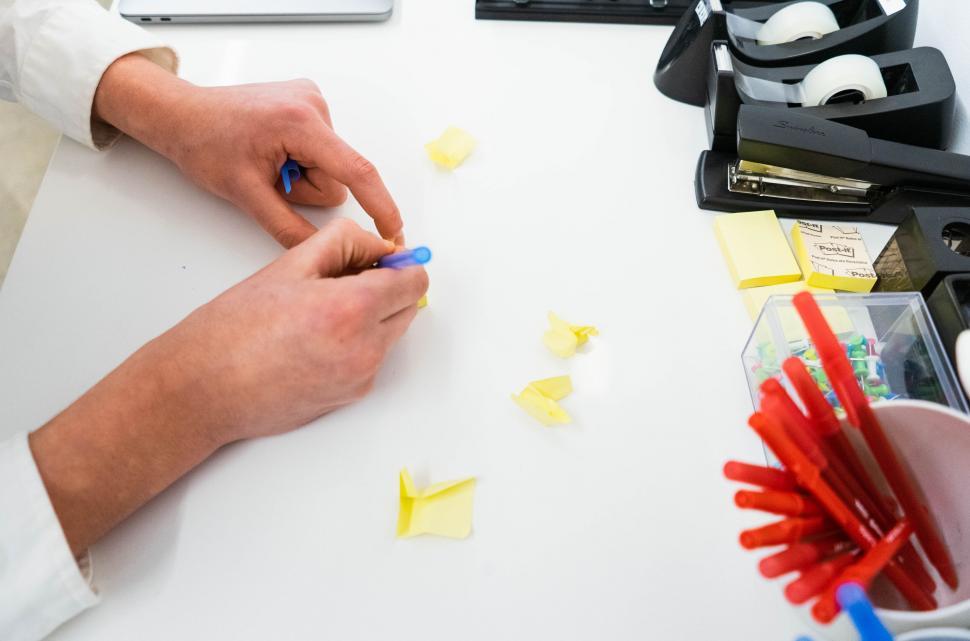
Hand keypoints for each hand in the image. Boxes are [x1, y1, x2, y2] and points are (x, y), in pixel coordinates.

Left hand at [93, 54, 404, 247]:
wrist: (182, 114)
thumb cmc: (205, 145)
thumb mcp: (246, 195)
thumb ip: (288, 227)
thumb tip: (325, 249)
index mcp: (300, 122)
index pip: (357, 172)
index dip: (381, 206)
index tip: (394, 232)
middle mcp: (313, 104)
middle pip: (338, 174)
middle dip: (308, 189)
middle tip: (270, 180)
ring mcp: (312, 99)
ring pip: (330, 165)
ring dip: (302, 175)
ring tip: (267, 163)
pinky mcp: (309, 102)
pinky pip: (322, 149)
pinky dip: (301, 160)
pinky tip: (273, 151)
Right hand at [159, 218, 426, 440]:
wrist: (204, 388)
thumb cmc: (235, 328)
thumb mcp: (290, 265)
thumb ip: (345, 244)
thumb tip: (381, 248)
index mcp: (352, 309)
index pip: (413, 281)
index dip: (399, 265)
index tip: (380, 260)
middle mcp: (365, 348)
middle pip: (408, 308)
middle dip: (386, 290)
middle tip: (339, 282)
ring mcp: (361, 377)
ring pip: (390, 334)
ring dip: (371, 318)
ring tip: (318, 314)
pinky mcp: (351, 396)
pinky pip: (371, 360)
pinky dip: (355, 345)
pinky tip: (313, 342)